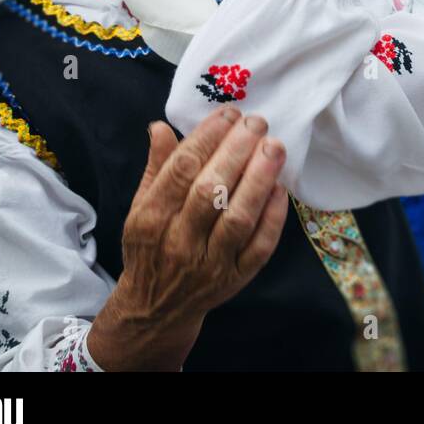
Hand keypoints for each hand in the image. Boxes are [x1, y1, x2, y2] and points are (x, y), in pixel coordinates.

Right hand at [86, 108, 288, 369]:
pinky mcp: (236, 279)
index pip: (181, 171)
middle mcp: (179, 242)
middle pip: (211, 191)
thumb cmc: (151, 247)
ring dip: (260, 179)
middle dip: (236, 151)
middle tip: (257, 122)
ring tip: (275, 147)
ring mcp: (210, 263)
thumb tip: (161, 126)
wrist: (156, 309)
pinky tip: (281, 188)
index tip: (228, 114)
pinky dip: (273, 217)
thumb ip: (156, 168)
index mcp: (150, 219)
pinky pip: (259, 246)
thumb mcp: (142, 207)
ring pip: (238, 218)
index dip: (207, 138)